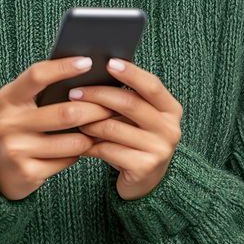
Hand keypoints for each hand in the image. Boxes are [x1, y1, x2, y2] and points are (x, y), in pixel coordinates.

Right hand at [0, 56, 117, 200]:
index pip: (37, 75)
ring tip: (103, 128)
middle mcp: (9, 123)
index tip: (89, 62)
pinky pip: (68, 160)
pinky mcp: (28, 173)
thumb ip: (44, 90)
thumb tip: (87, 72)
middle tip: (113, 106)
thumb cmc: (19, 126)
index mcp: (8, 98)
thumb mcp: (21, 104)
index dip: (64, 67)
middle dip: (95, 110)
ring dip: (93, 135)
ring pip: (72, 141)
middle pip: (65, 113)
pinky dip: (80, 153)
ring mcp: (17, 150)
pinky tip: (84, 147)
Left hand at [74, 58, 182, 199]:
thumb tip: (93, 73)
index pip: (151, 85)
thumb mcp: (139, 118)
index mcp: (171, 109)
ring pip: (114, 128)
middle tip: (74, 92)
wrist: (144, 181)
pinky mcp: (144, 168)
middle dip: (98, 95)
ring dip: (89, 122)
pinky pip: (108, 150)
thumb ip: (127, 97)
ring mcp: (159, 150)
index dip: (131, 73)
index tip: (108, 62)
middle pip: (130, 103)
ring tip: (73, 118)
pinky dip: (90, 145)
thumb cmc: (135, 139)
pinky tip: (79, 142)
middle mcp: (170, 129)